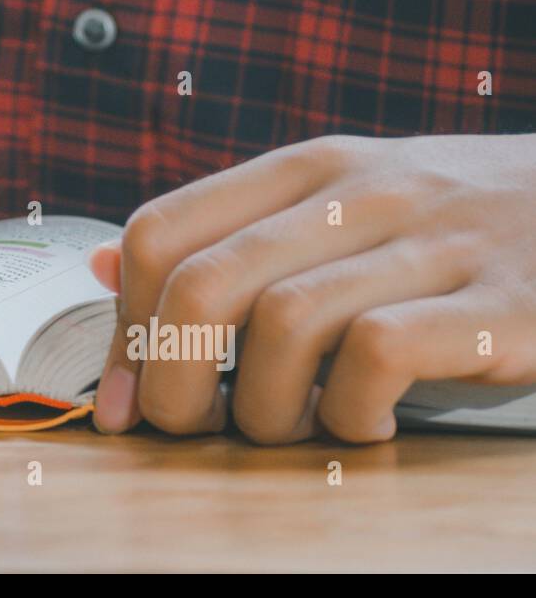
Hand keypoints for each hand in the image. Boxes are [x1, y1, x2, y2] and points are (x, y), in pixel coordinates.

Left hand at [88, 134, 535, 443]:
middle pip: (203, 281)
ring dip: (259, 406)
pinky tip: (365, 423)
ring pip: (283, 321)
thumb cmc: (447, 225)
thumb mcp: (336, 203)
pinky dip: (350, 410)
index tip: (120, 398)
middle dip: (165, 377)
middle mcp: (359, 193)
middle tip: (180, 428)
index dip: (121, 324)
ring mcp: (434, 244)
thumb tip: (100, 264)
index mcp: (306, 169)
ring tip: (284, 426)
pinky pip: (379, 354)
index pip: (162, 230)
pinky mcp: (502, 305)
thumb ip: (222, 232)